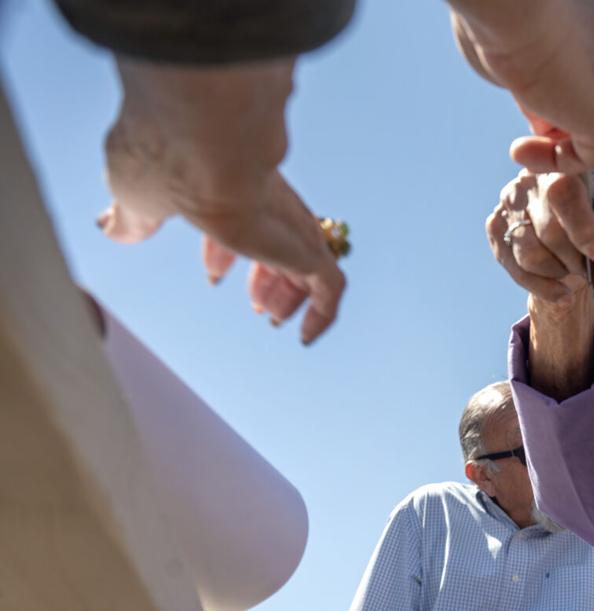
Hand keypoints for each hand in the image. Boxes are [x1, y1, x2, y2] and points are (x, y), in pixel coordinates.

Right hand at [100, 57, 346, 344]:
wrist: (201, 136)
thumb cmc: (164, 158)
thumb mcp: (139, 196)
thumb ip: (134, 217)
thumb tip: (111, 227)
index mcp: (229, 184)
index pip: (240, 218)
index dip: (226, 251)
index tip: (215, 276)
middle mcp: (266, 197)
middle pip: (277, 240)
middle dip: (266, 274)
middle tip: (257, 304)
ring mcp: (290, 221)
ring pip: (306, 263)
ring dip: (288, 294)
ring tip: (274, 319)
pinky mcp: (307, 246)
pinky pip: (329, 288)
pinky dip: (321, 316)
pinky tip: (305, 336)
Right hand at [451, 0, 593, 172]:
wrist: (509, 0)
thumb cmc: (504, 7)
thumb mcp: (530, 41)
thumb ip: (546, 75)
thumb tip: (543, 116)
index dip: (568, 94)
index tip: (528, 100)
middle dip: (569, 125)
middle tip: (529, 132)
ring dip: (563, 150)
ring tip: (522, 152)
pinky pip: (589, 155)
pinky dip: (556, 162)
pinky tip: (523, 154)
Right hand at [486, 170, 593, 299]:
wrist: (569, 240)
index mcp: (560, 169)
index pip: (562, 193)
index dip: (582, 228)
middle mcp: (528, 182)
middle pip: (548, 233)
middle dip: (573, 259)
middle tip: (587, 267)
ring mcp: (507, 205)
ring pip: (529, 255)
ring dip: (557, 273)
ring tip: (572, 274)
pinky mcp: (495, 227)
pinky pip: (515, 268)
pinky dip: (542, 287)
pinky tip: (562, 292)